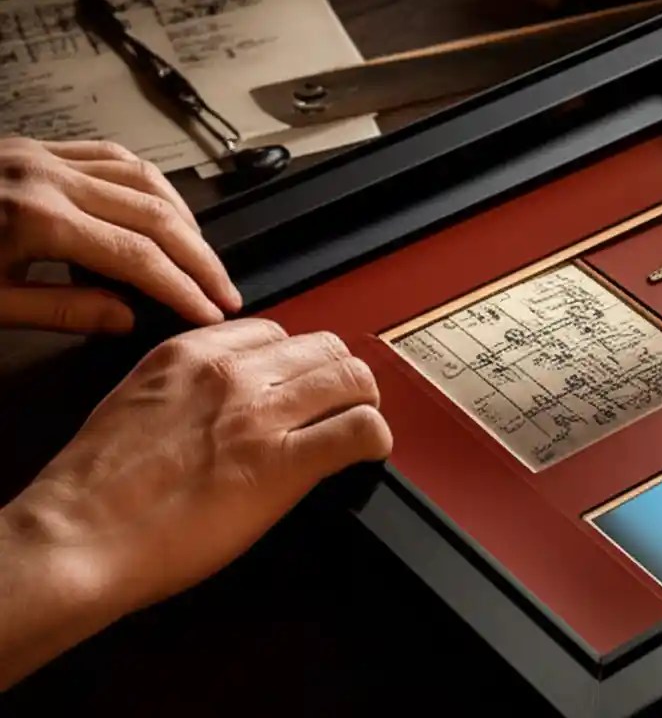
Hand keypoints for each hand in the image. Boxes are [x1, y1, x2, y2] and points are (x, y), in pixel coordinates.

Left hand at [0, 137, 239, 332]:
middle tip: (226, 291)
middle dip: (200, 258)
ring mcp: (45, 156)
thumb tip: (127, 318)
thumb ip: (60, 311)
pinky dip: (149, 183)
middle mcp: (49, 179)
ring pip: (143, 177)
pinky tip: (162, 207)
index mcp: (35, 220)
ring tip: (202, 256)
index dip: (184, 288)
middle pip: (154, 214)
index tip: (211, 312)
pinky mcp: (37, 147)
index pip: (137, 256)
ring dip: (184, 219)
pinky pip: (112, 155)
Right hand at [1, 319, 391, 620]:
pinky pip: (360, 429)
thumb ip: (188, 390)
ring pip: (350, 378)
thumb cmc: (96, 489)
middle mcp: (230, 373)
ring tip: (359, 424)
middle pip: (323, 347)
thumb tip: (226, 402)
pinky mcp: (284, 463)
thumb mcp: (138, 404)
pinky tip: (369, 452)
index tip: (300, 382)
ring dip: (365, 401)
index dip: (296, 360)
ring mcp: (260, 415)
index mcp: (189, 353)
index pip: (274, 330)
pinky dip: (375, 438)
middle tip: (343, 403)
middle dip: (339, 375)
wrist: (79, 536)